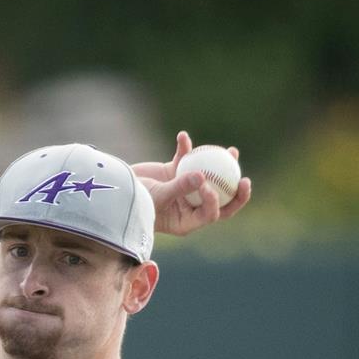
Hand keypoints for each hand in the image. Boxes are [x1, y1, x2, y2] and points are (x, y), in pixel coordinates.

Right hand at [132, 130, 251, 237]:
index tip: (207, 187)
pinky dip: (184, 148)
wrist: (114, 191)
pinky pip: (185, 159)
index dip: (216, 201)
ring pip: (209, 177)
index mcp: (188, 221)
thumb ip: (180, 187)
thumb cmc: (133, 201)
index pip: (211, 213)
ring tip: (232, 152)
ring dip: (220, 164)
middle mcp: (190, 207)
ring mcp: (184, 189)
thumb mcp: (158, 196)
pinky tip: (182, 137)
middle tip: (244, 179)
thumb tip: (202, 176)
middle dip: (235, 191)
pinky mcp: (175, 172)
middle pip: (219, 200)